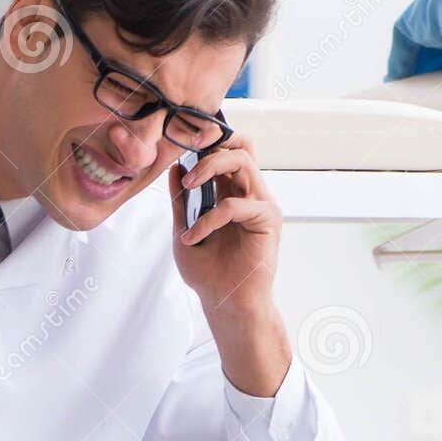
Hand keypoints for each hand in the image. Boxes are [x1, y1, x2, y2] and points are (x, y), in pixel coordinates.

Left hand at [170, 134, 291, 397]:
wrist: (224, 302)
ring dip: (210, 168)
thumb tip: (174, 167)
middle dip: (211, 146)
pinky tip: (193, 236)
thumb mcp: (183, 229)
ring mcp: (261, 204)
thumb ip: (180, 200)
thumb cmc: (207, 271)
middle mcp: (249, 193)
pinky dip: (209, 218)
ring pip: (243, 162)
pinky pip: (236, 205)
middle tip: (187, 158)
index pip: (229, 149)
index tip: (184, 141)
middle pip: (240, 146)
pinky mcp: (267, 220)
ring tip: (189, 185)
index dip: (211, 139)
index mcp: (231, 191)